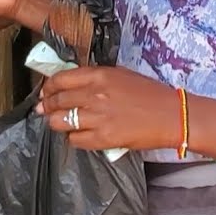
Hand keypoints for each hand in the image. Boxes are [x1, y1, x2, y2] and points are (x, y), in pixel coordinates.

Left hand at [37, 67, 180, 151]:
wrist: (171, 115)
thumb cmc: (148, 93)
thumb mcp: (119, 75)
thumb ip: (94, 78)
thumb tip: (70, 86)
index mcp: (99, 75)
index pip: (60, 79)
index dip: (48, 86)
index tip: (46, 91)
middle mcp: (94, 95)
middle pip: (57, 101)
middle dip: (47, 106)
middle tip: (45, 109)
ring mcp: (97, 118)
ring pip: (60, 121)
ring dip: (56, 122)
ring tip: (58, 122)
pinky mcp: (103, 139)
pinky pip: (75, 139)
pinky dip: (73, 137)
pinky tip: (78, 134)